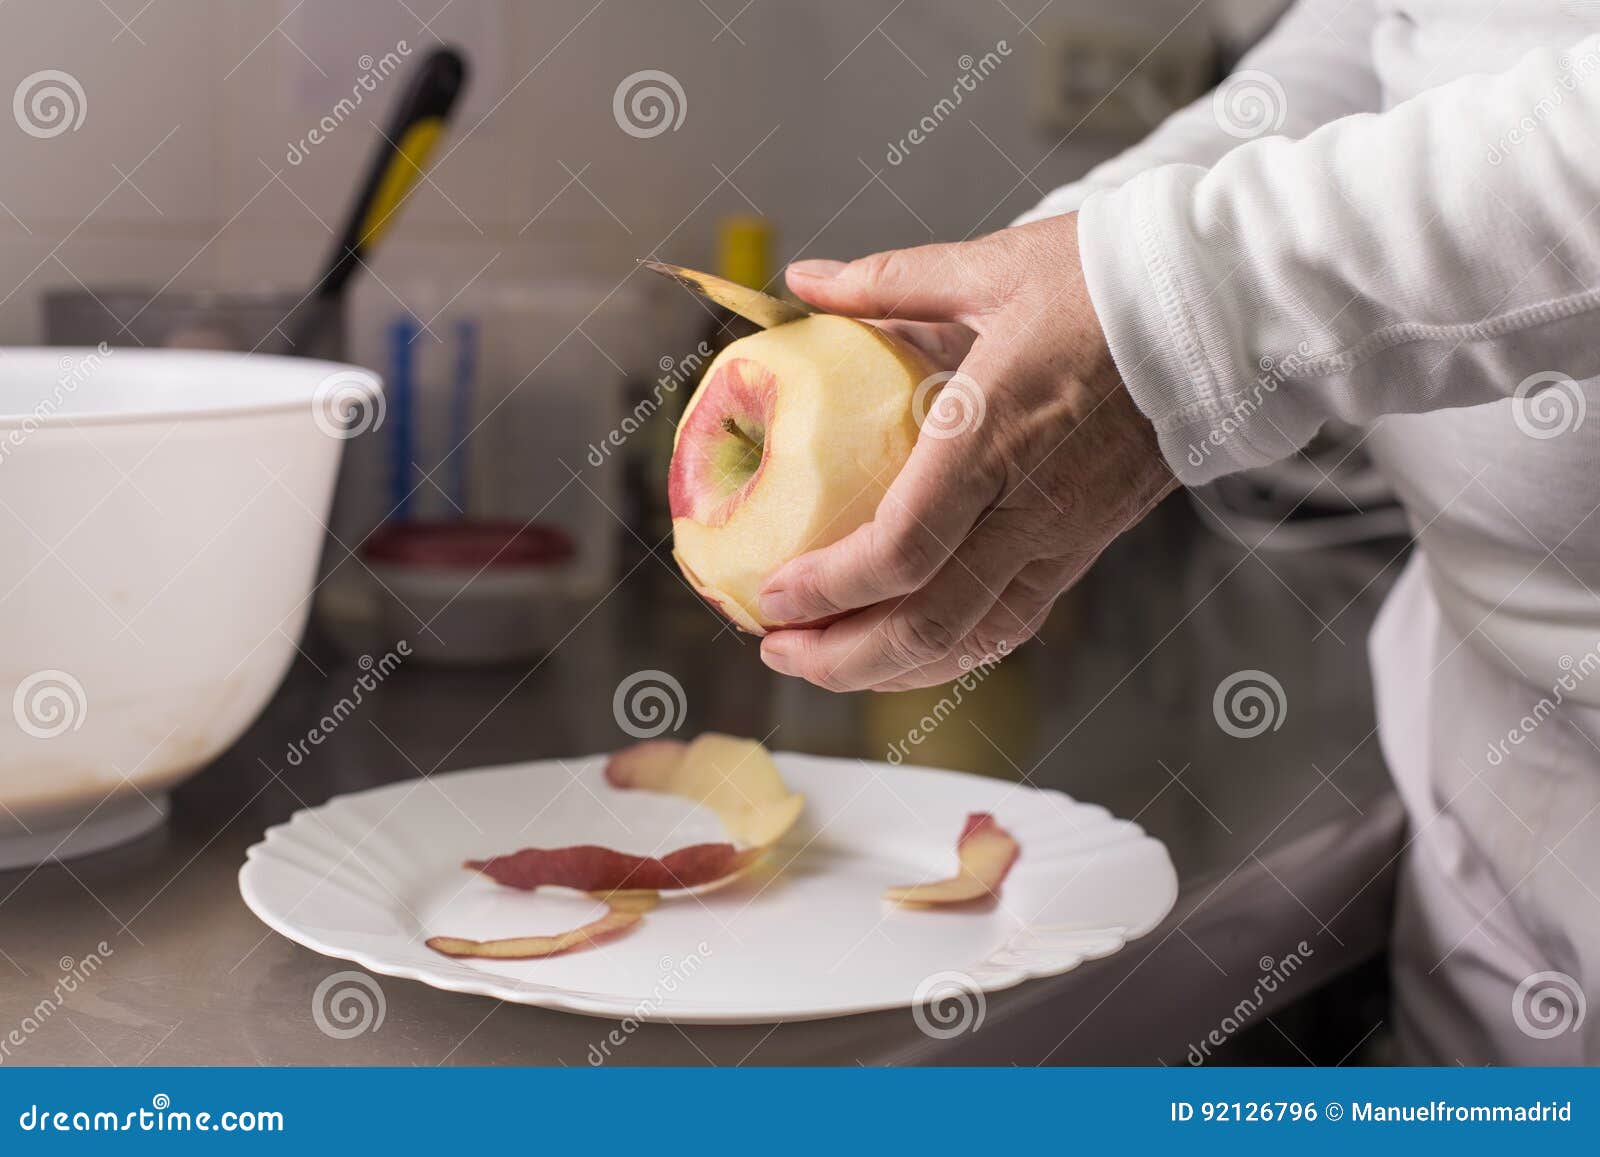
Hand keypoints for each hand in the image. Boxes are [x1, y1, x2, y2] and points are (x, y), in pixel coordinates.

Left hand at [757, 213, 1175, 691]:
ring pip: (970, 641)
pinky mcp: (1086, 547)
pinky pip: (1011, 625)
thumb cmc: (1105, 281)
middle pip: (927, 624)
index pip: (902, 550)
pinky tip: (906, 652)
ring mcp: (1064, 536)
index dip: (829, 589)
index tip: (771, 595)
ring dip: (888, 669)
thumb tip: (805, 278)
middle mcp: (1029, 505)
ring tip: (823, 663)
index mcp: (992, 435)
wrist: (1220, 308)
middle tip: (776, 649)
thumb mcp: (988, 268)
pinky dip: (950, 654)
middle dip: (839, 656)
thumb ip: (886, 282)